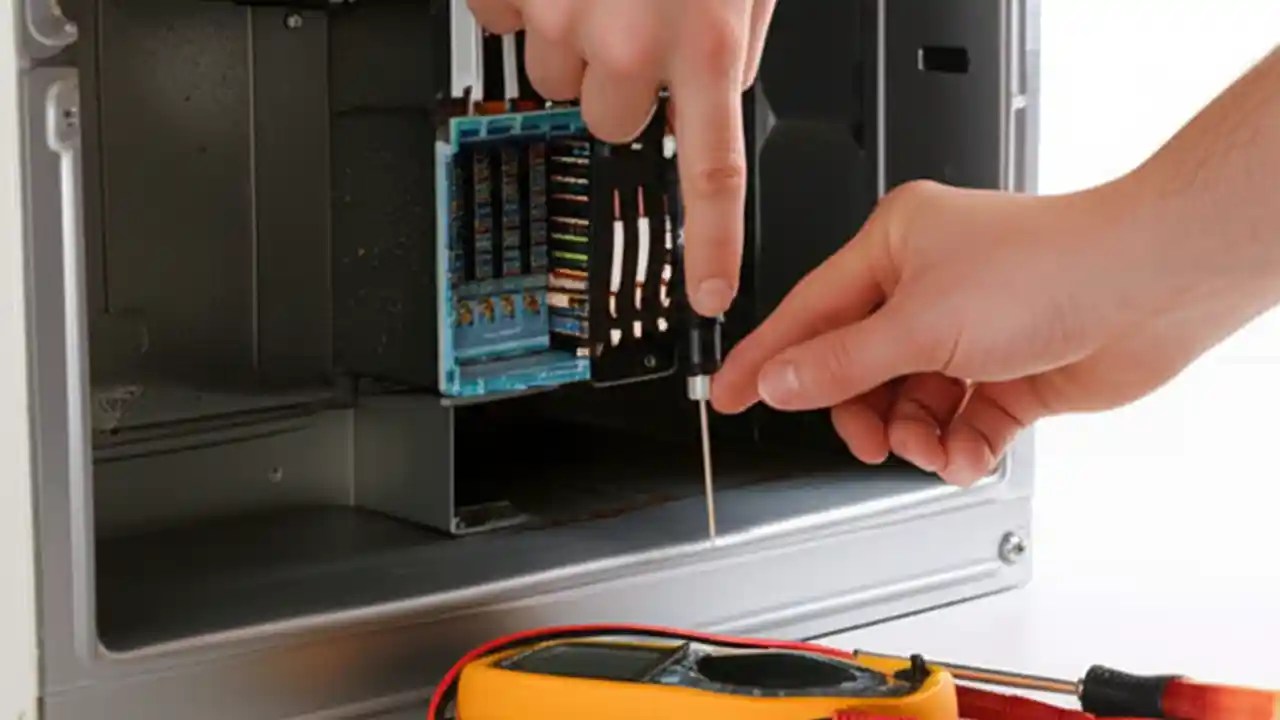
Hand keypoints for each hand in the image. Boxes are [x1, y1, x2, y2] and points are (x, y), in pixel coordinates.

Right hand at [467, 0, 777, 316]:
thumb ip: (731, 43)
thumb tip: (718, 88)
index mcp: (706, 41)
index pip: (713, 174)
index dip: (710, 245)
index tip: (707, 293)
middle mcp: (628, 42)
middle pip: (608, 124)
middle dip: (619, 87)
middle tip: (635, 21)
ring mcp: (558, 18)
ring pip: (551, 78)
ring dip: (569, 40)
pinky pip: (500, 25)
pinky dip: (521, 0)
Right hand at [710, 178, 1278, 485]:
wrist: (1147, 287)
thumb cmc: (1047, 269)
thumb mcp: (918, 323)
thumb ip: (841, 362)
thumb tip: (781, 381)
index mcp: (893, 246)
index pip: (808, 311)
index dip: (766, 358)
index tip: (729, 392)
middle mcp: (927, 284)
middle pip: (859, 367)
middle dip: (864, 412)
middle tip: (870, 440)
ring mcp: (969, 330)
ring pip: (910, 401)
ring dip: (918, 434)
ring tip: (933, 445)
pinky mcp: (1008, 371)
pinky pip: (960, 420)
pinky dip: (960, 444)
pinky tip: (969, 452)